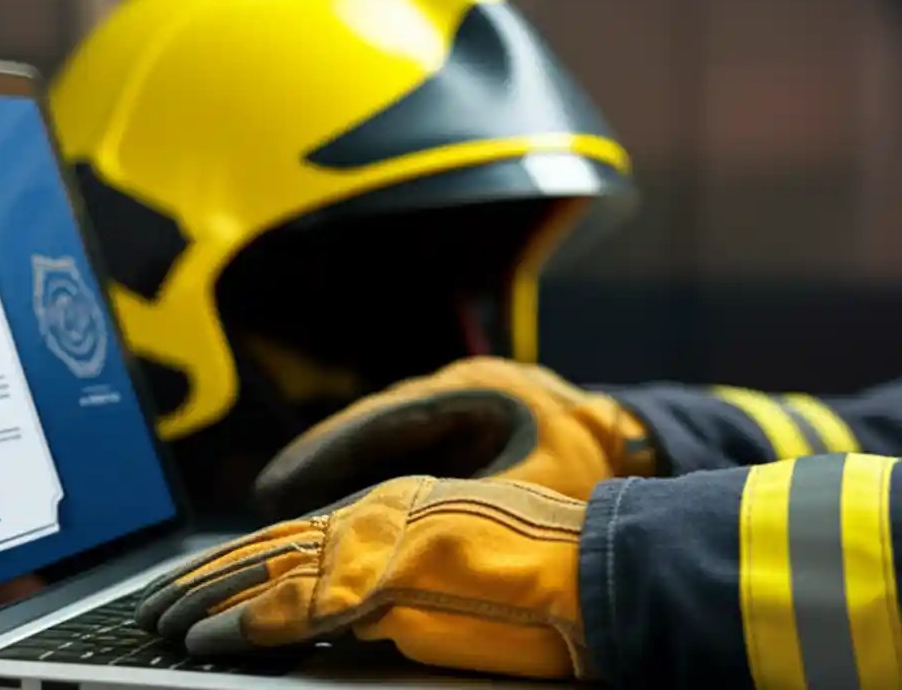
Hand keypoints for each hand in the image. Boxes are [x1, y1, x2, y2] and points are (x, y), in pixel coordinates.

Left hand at [137, 475, 590, 679]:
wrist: (598, 575)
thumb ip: (390, 590)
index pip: (297, 535)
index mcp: (394, 509)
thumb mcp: (450, 579)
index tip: (199, 582)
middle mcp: (377, 514)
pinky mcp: (384, 582)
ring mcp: (378, 544)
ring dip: (208, 601)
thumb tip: (337, 619)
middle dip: (207, 577)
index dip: (241, 559)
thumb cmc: (543, 583)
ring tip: (160, 624)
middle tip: (154, 602)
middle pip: (270, 547)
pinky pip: (297, 608)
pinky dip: (246, 624)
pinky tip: (206, 639)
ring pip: (268, 573)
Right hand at [254, 357, 655, 518]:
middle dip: (317, 470)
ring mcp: (468, 407)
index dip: (317, 458)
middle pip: (369, 430)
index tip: (271, 492)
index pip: (373, 424)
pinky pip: (410, 453)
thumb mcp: (519, 498)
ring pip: (384, 442)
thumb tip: (366, 537)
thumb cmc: (599, 474)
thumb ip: (444, 515)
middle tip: (266, 506)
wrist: (660, 457)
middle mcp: (459, 390)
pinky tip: (345, 509)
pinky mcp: (477, 431)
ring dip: (341, 477)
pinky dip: (375, 480)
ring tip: (289, 511)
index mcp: (468, 391)